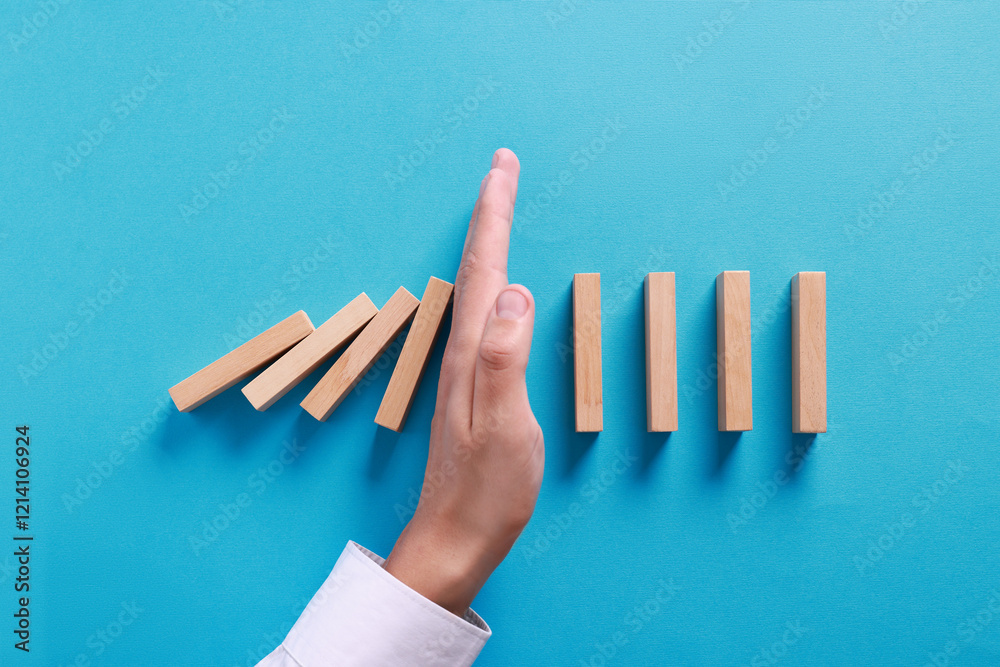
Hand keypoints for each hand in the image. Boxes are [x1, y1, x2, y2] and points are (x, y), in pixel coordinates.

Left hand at [384, 148, 543, 614]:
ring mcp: (465, 369)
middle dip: (489, 213)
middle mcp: (462, 352)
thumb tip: (515, 291)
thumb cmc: (486, 491)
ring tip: (498, 210)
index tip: (502, 166)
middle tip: (501, 168)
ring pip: (476, 288)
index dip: (494, 214)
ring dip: (488, 242)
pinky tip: (496, 288)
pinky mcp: (473, 386)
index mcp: (471, 353)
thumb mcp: (504, 426)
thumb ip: (506, 358)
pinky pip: (482, 316)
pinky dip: (491, 283)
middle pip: (475, 267)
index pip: (484, 268)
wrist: (455, 538)